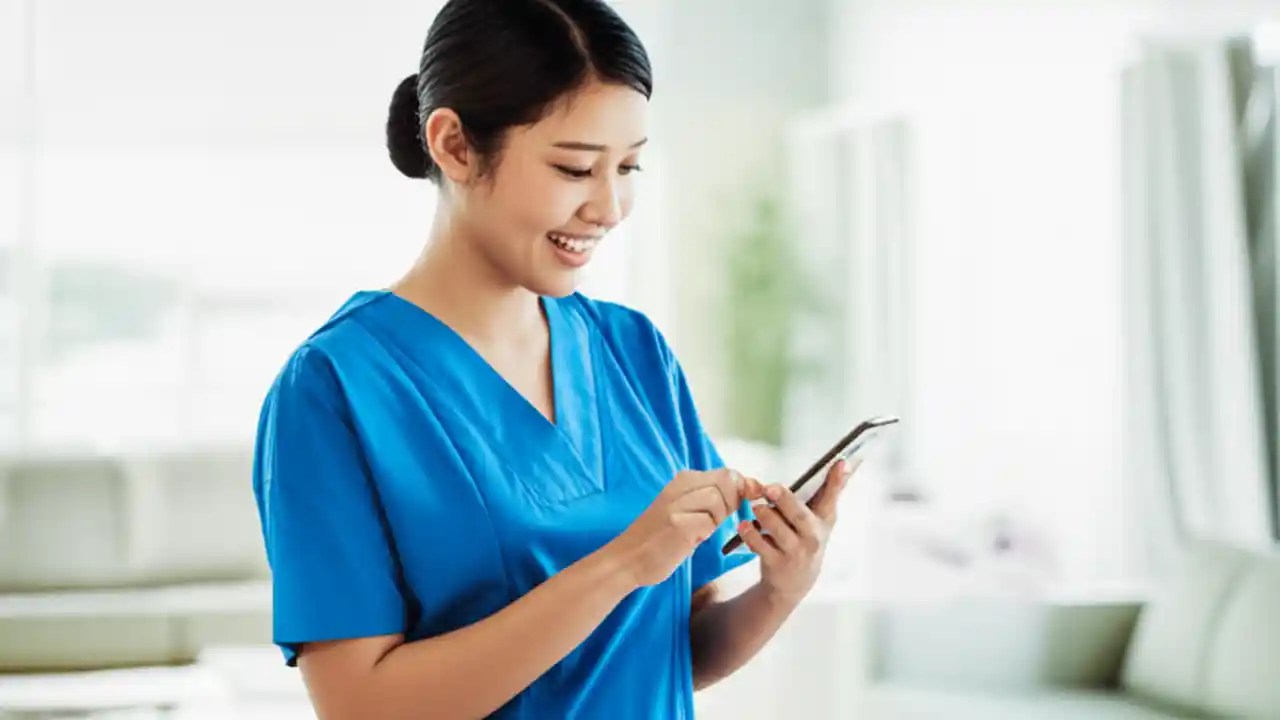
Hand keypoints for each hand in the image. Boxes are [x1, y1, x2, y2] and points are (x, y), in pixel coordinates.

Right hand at [606, 468, 758, 588]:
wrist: (628, 558)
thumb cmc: (660, 537)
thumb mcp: (685, 509)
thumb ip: (712, 498)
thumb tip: (748, 487)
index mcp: (683, 480)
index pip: (727, 473)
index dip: (743, 488)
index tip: (744, 505)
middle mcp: (679, 486)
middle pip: (727, 481)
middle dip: (733, 502)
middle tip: (717, 521)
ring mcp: (677, 504)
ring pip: (719, 500)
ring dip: (718, 519)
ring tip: (700, 531)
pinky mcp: (678, 524)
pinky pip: (710, 522)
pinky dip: (708, 532)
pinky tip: (693, 539)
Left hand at [737, 458, 859, 603]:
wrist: (795, 583)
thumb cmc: (807, 540)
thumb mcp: (821, 520)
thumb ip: (829, 493)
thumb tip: (845, 463)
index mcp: (824, 520)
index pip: (832, 497)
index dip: (837, 480)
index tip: (841, 461)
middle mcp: (813, 537)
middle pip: (800, 516)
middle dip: (785, 501)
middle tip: (770, 488)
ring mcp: (795, 553)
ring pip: (779, 531)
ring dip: (765, 516)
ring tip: (756, 507)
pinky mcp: (777, 564)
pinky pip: (761, 547)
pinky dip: (751, 535)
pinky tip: (744, 525)